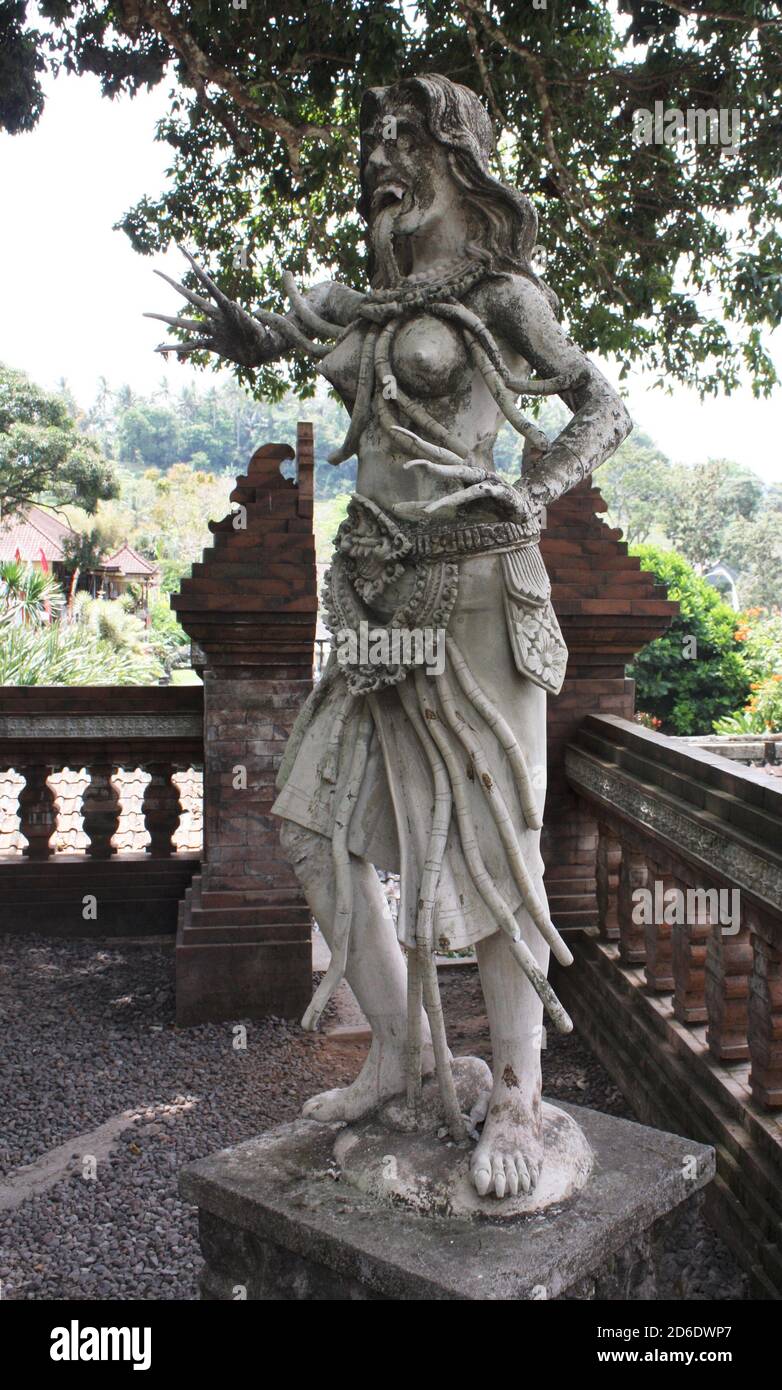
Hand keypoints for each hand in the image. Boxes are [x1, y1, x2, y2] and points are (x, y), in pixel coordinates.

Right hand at [144, 246, 275, 367]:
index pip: (206, 282)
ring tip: (144, 313)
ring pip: (183, 323)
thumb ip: (244, 316)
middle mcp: (214, 315)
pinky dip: (175, 347)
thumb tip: (232, 304)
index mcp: (225, 306)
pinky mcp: (212, 345)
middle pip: (188, 297)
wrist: (265, 352)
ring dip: (164, 318)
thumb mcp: (256, 326)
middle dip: (171, 283)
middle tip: (154, 270)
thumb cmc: (265, 337)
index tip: (181, 250)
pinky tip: (159, 349)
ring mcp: (211, 330)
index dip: (194, 266)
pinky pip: (190, 346)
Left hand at [389, 427, 535, 522]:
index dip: (412, 440)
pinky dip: (459, 500)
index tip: (391, 429)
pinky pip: (474, 495)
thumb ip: (422, 507)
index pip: (432, 452)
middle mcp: (469, 471)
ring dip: (441, 469)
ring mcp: (483, 480)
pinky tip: (451, 502)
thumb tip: (394, 507)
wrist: (520, 514)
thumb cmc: (484, 509)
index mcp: (458, 471)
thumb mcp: (449, 509)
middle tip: (398, 436)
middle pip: (441, 454)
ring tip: (422, 467)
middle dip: (420, 444)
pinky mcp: (495, 492)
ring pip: (459, 472)